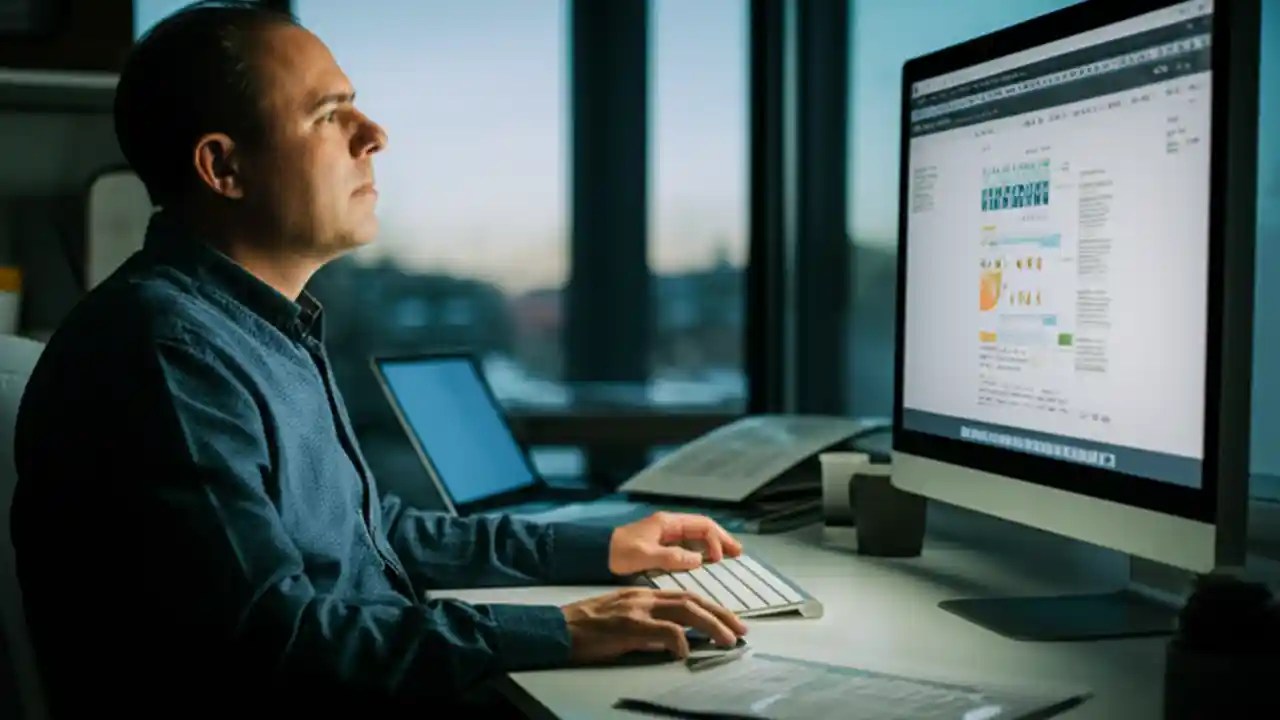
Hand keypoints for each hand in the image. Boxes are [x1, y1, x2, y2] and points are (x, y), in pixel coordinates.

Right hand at [561, 587, 747, 662]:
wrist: (557, 628)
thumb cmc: (585, 629)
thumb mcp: (623, 622)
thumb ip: (648, 629)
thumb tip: (672, 643)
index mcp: (644, 595)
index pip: (686, 596)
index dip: (711, 608)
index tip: (729, 621)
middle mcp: (644, 597)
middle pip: (692, 600)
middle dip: (721, 615)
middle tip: (740, 630)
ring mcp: (637, 609)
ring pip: (685, 611)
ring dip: (711, 625)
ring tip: (728, 640)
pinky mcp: (628, 625)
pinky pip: (664, 631)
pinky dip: (680, 641)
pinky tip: (685, 653)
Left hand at [608, 511, 743, 575]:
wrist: (596, 552)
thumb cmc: (618, 552)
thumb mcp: (645, 555)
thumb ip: (672, 557)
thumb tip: (699, 560)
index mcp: (667, 523)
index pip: (701, 525)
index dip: (716, 539)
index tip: (720, 558)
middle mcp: (669, 526)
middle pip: (703, 528)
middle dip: (721, 538)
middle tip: (738, 552)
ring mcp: (665, 535)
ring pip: (696, 537)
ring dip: (713, 545)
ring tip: (728, 556)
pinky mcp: (660, 545)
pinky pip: (687, 545)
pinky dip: (700, 551)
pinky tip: (706, 562)